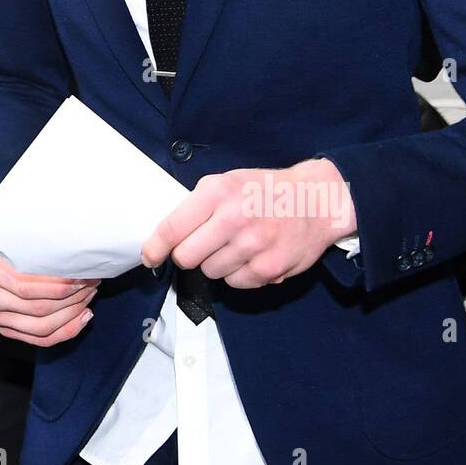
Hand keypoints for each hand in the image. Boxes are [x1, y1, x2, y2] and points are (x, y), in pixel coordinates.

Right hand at [0, 250, 98, 346]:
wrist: (1, 258)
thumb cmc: (18, 246)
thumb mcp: (25, 241)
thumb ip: (42, 252)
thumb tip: (78, 261)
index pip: (27, 285)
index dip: (59, 284)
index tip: (84, 273)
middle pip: (36, 307)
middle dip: (71, 297)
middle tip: (92, 283)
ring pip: (41, 327)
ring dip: (72, 314)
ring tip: (89, 296)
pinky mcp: (6, 330)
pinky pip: (41, 339)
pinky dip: (67, 330)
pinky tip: (83, 316)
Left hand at [141, 160, 355, 290]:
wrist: (316, 201)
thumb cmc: (266, 190)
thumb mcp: (227, 181)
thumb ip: (198, 205)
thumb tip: (167, 235)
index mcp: (218, 192)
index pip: (173, 227)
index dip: (155, 246)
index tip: (149, 256)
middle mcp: (233, 219)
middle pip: (186, 257)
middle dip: (188, 254)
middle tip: (202, 244)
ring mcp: (252, 246)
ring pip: (210, 272)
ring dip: (216, 263)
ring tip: (236, 244)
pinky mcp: (268, 270)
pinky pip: (235, 283)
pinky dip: (238, 273)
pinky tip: (252, 255)